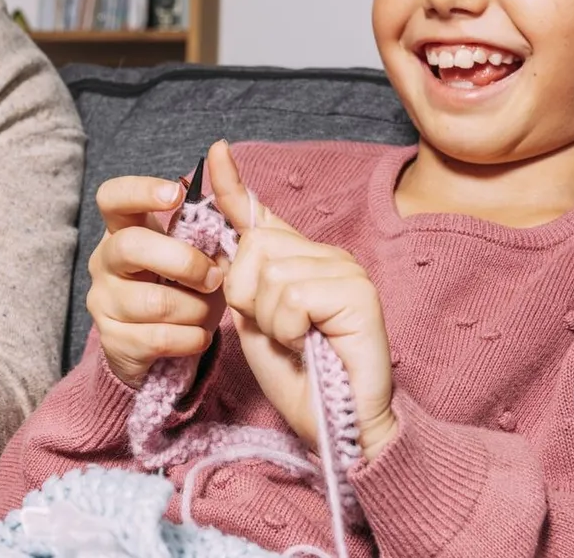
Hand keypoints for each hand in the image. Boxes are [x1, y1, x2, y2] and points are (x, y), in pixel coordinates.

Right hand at [85, 172, 228, 387]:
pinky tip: (197, 335)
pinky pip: (158, 339)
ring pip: (153, 302)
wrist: (164, 345)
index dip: (140, 190)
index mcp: (124, 229)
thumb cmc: (184, 284)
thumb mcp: (200, 248)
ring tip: (206, 312)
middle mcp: (105, 261)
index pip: (112, 196)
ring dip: (195, 310)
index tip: (176, 193)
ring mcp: (104, 301)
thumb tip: (221, 149)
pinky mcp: (113, 340)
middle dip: (183, 262)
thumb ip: (213, 207)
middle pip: (131, 247)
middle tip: (214, 277)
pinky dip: (191, 339)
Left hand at [208, 141, 398, 455]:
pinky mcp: (358, 291)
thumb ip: (243, 277)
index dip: (232, 185)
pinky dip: (290, 327)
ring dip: (270, 319)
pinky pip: (293, 294)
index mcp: (300, 259)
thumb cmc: (299, 376)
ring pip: (270, 272)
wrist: (339, 423)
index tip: (215, 151)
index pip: (259, 214)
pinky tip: (311, 342)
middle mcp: (326, 255)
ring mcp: (346, 269)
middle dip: (248, 297)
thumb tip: (225, 232)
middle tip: (279, 331)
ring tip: (297, 341)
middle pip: (253, 247)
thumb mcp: (256, 319)